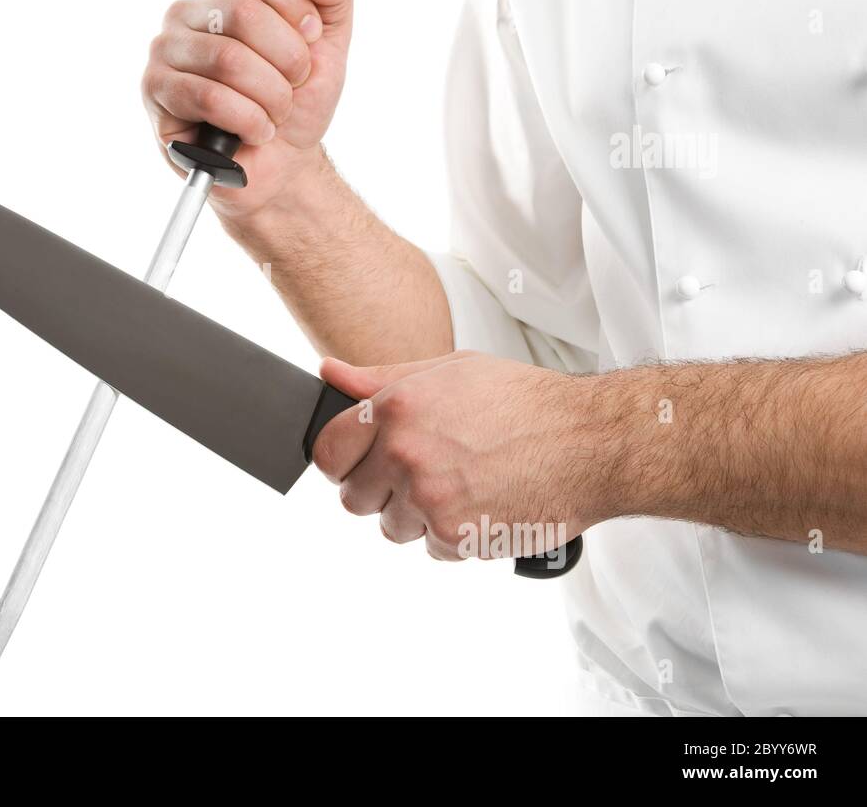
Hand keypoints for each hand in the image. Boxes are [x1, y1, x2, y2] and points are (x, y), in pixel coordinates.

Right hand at [141, 0, 353, 220]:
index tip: (311, 39)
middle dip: (288, 60)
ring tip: (274, 114)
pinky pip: (209, 97)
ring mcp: (165, 51)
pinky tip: (256, 133)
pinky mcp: (156, 92)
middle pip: (244, 13)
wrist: (285, 163)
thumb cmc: (299, 99)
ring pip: (229, 59)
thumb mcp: (332, 38)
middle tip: (293, 86)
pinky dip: (249, 121)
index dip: (292, 6)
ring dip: (271, 97)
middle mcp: (187, 13)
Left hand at [311, 352, 603, 560]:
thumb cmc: (525, 401)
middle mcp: (404, 453)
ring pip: (392, 527)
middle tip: (421, 474)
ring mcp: (428, 498)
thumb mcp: (449, 370)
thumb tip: (330, 373)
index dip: (343, 461)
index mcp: (396, 408)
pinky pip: (432, 548)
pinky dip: (453, 535)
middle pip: (353, 498)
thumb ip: (380, 378)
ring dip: (418, 516)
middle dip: (380, 492)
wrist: (591, 443)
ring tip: (461, 485)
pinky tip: (482, 504)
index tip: (360, 463)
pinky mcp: (456, 536)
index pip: (327, 452)